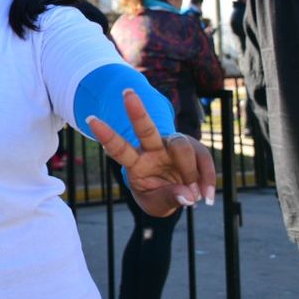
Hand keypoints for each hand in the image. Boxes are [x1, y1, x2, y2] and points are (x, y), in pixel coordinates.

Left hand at [88, 89, 217, 216]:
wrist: (178, 194)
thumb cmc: (158, 196)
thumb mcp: (156, 205)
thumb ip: (167, 198)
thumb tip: (187, 195)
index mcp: (135, 162)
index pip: (119, 148)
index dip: (106, 135)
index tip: (91, 119)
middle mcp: (152, 148)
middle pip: (145, 129)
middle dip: (136, 112)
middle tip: (126, 93)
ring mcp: (172, 146)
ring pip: (181, 146)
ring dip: (189, 172)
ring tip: (196, 196)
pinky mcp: (193, 148)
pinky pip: (203, 158)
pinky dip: (207, 178)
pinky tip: (207, 196)